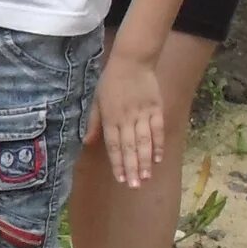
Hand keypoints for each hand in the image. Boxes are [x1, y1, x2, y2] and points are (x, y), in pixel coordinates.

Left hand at [95, 52, 162, 189]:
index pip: (114, 146)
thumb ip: (94, 122)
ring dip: (145, 161)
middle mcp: (126, 119)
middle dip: (131, 168)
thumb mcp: (96, 100)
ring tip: (145, 177)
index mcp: (110, 118)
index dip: (118, 163)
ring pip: (144, 141)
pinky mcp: (156, 108)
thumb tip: (88, 142)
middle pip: (129, 147)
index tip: (120, 179)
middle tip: (134, 186)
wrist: (132, 61)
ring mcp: (143, 114)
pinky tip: (158, 158)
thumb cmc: (111, 82)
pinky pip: (158, 129)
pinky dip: (158, 144)